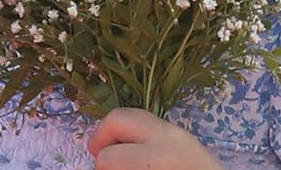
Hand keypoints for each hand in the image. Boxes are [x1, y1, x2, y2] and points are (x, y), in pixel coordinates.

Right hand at [87, 108, 223, 169]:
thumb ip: (123, 168)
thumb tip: (102, 164)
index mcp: (158, 159)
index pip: (109, 157)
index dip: (100, 167)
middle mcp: (168, 136)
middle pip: (118, 119)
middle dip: (102, 137)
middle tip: (97, 157)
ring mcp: (177, 130)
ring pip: (133, 115)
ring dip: (118, 133)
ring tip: (115, 154)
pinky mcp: (183, 132)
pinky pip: (150, 123)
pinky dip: (135, 135)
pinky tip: (135, 153)